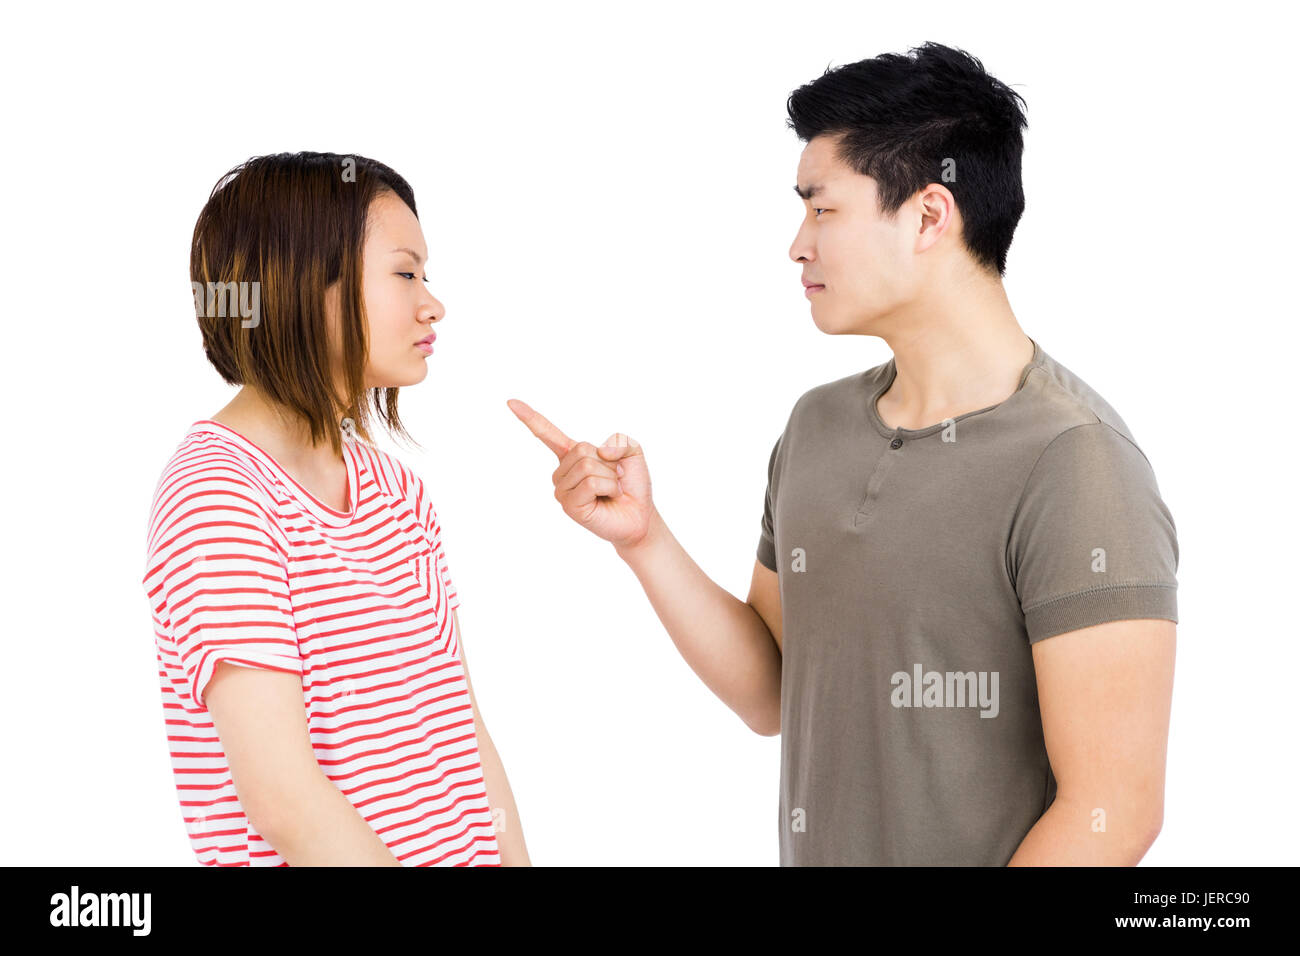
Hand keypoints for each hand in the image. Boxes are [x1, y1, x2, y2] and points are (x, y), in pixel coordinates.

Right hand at [506, 398, 654, 549]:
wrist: (639, 516)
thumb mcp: (632, 452)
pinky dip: (608, 487)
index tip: (510, 402)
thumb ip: (620, 441)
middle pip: (581, 449)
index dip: (530, 417)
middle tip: (613, 479)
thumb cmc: (632, 485)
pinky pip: (590, 483)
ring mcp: (563, 489)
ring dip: (610, 477)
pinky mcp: (569, 505)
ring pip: (587, 466)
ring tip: (611, 490)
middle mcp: (562, 471)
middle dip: (607, 462)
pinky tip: (608, 498)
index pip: (547, 433)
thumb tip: (602, 452)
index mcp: (572, 455)